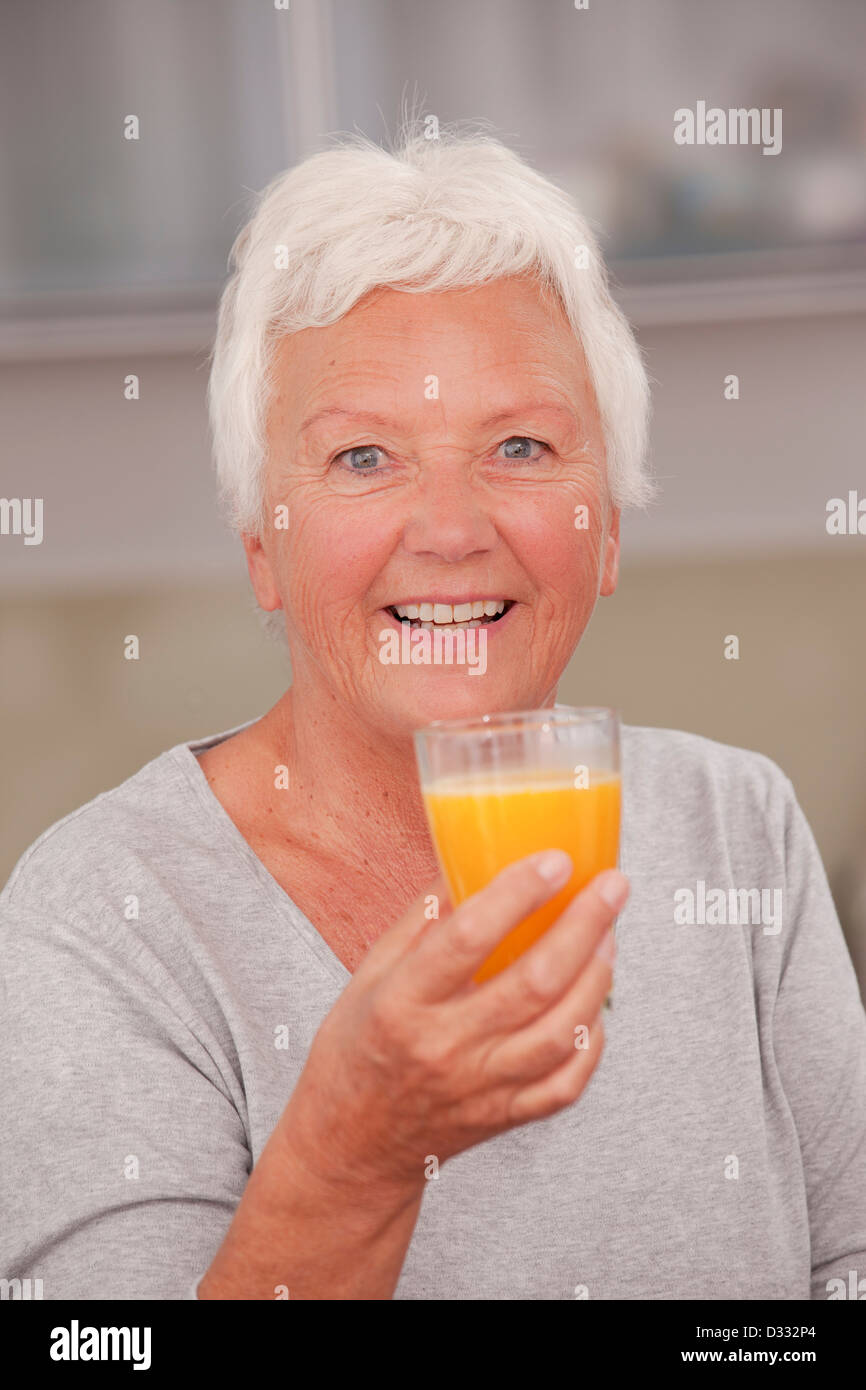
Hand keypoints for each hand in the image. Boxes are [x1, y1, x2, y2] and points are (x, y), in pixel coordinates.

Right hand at [280, 851, 627, 1197]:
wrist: (350, 1146)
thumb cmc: (357, 1050)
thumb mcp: (366, 976)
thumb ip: (419, 923)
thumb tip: (469, 864)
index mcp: (403, 1002)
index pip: (469, 937)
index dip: (520, 892)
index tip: (555, 859)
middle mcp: (445, 1047)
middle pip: (534, 982)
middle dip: (585, 925)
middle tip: (612, 886)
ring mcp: (480, 1087)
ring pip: (561, 1032)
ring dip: (596, 977)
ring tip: (609, 937)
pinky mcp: (504, 1117)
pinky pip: (566, 1084)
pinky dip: (591, 1042)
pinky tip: (595, 1006)